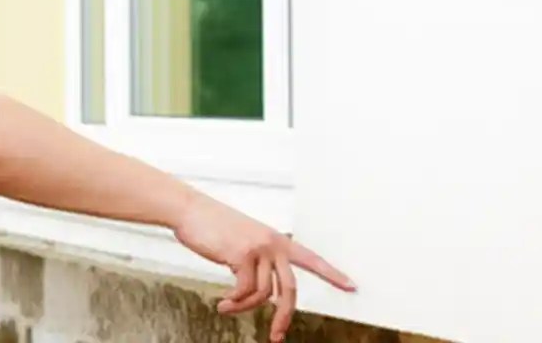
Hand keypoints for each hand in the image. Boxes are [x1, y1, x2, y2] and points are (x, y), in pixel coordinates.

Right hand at [173, 195, 355, 342]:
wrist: (190, 210)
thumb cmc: (212, 226)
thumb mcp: (243, 241)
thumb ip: (259, 262)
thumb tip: (265, 293)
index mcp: (277, 239)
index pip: (312, 258)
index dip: (333, 274)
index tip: (351, 285)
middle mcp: (273, 243)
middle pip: (289, 289)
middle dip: (284, 317)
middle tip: (277, 336)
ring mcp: (259, 248)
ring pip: (262, 294)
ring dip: (243, 308)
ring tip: (227, 308)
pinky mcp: (242, 254)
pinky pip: (244, 291)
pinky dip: (234, 303)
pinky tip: (223, 303)